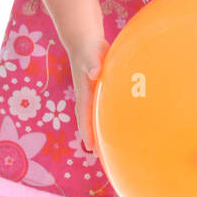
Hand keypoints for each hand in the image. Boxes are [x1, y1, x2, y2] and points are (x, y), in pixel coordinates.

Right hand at [68, 35, 109, 152]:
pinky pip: (100, 107)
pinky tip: (114, 121)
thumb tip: (94, 73)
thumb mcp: (90, 56)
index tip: (92, 148)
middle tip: (100, 156)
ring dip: (97, 129)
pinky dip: (104, 116)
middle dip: (93, 137)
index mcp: (84, 92)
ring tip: (105, 145)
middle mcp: (86, 96)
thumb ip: (92, 64)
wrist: (83, 40)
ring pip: (93, 115)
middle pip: (88, 120)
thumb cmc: (88, 48)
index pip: (85, 116)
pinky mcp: (97, 88)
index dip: (88, 132)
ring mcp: (91, 93)